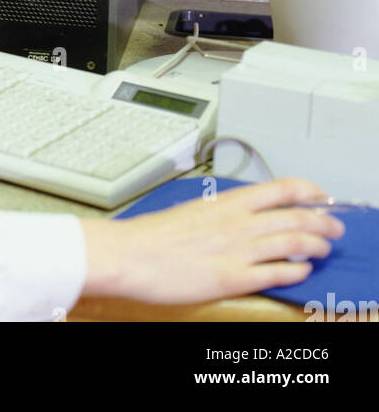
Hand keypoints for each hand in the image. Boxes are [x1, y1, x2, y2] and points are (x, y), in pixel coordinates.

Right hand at [80, 177, 343, 305]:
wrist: (131, 254)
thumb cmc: (154, 235)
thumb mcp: (193, 211)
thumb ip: (221, 212)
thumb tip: (239, 215)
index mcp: (227, 201)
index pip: (281, 188)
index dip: (309, 191)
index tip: (321, 195)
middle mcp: (237, 222)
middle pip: (295, 216)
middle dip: (322, 221)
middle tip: (333, 227)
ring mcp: (237, 249)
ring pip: (293, 242)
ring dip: (316, 245)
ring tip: (324, 249)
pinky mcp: (232, 277)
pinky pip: (276, 272)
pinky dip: (296, 271)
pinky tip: (302, 271)